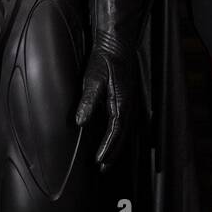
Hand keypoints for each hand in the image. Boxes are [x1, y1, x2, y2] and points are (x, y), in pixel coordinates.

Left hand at [74, 50, 136, 170]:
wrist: (117, 43)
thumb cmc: (105, 60)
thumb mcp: (93, 79)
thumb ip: (88, 101)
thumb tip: (81, 121)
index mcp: (121, 102)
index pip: (115, 131)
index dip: (107, 148)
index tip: (98, 161)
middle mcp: (128, 104)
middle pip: (123, 135)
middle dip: (113, 153)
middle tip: (103, 168)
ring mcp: (130, 101)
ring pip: (126, 130)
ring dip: (117, 146)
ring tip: (107, 159)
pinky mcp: (127, 97)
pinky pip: (125, 122)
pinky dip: (120, 135)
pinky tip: (113, 138)